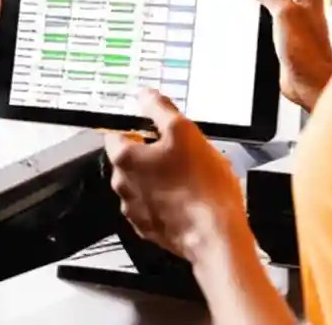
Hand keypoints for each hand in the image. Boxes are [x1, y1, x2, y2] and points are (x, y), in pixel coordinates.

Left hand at [104, 90, 247, 262]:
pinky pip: (154, 207)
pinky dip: (167, 200)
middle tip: (180, 152)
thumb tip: (146, 96)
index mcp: (124, 159)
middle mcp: (122, 185)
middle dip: (152, 153)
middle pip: (131, 159)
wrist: (216, 236)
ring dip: (160, 177)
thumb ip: (160, 109)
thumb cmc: (202, 187)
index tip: (154, 127)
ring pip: (143, 183)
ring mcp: (135, 210)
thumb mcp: (185, 132)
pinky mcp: (150, 228)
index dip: (136, 126)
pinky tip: (188, 198)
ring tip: (190, 177)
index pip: (116, 132)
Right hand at [244, 0, 331, 111]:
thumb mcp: (284, 12)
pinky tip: (255, 37)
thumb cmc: (307, 50)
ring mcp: (295, 29)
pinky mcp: (287, 45)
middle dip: (260, 1)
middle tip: (246, 1)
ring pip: (270, 16)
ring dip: (260, 20)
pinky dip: (261, 35)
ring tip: (251, 21)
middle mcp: (304, 12)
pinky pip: (269, 34)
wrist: (309, 83)